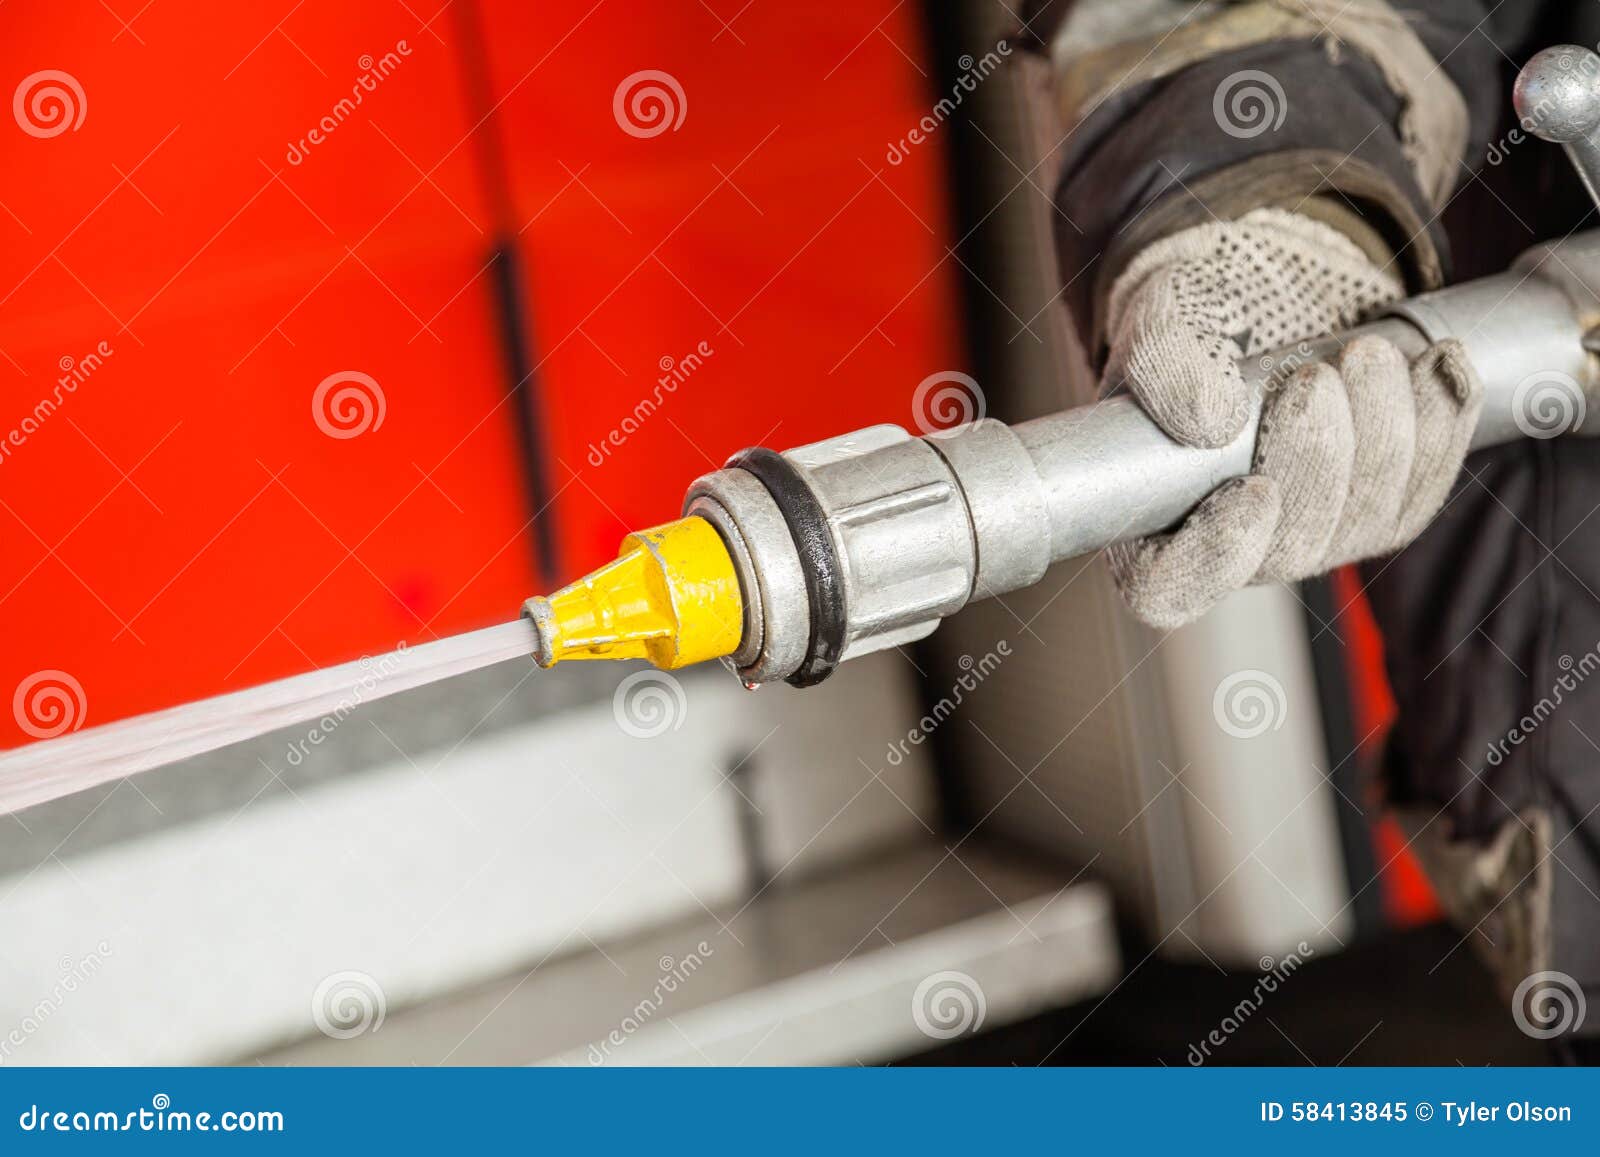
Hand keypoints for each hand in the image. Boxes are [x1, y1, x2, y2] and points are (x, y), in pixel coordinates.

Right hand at [1100, 208, 1481, 628]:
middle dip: (1316, 462)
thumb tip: (1212, 422)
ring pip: (1364, 523)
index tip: (1253, 490)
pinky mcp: (1378, 511)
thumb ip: (1166, 365)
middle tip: (1314, 377)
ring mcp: (1313, 537)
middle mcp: (1234, 550)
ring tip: (1367, 354)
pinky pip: (1421, 493)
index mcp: (1153, 524)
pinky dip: (1441, 425)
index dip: (1214, 559)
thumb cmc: (1195, 322)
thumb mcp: (1161, 321)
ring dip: (1382, 435)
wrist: (1266, 295)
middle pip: (1289, 552)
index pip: (1169, 587)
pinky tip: (1441, 364)